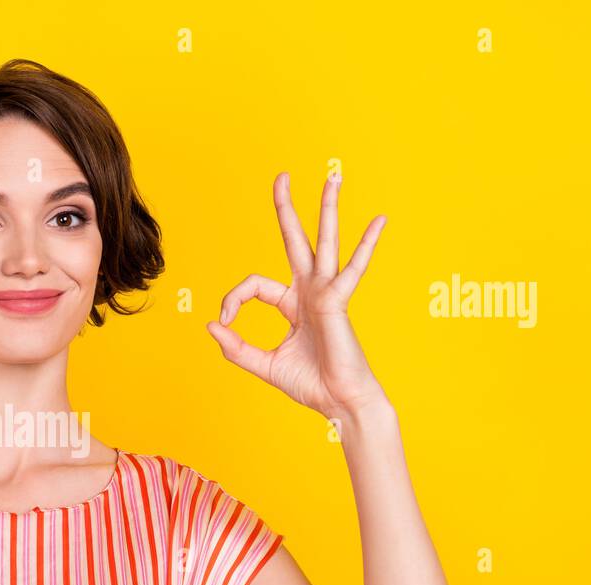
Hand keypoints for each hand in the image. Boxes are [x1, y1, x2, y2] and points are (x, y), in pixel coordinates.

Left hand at [207, 172, 388, 421]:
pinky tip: (380, 220)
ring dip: (328, 208)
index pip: (254, 285)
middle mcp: (309, 292)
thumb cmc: (310, 384)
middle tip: (282, 176)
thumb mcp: (263, 365)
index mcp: (291, 304)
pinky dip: (367, 244)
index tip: (224, 321)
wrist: (338, 403)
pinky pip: (352, 268)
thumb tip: (211, 325)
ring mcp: (326, 293)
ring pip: (324, 242)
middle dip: (287, 209)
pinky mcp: (338, 301)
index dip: (233, 298)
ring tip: (333, 176)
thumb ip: (235, 347)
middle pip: (295, 240)